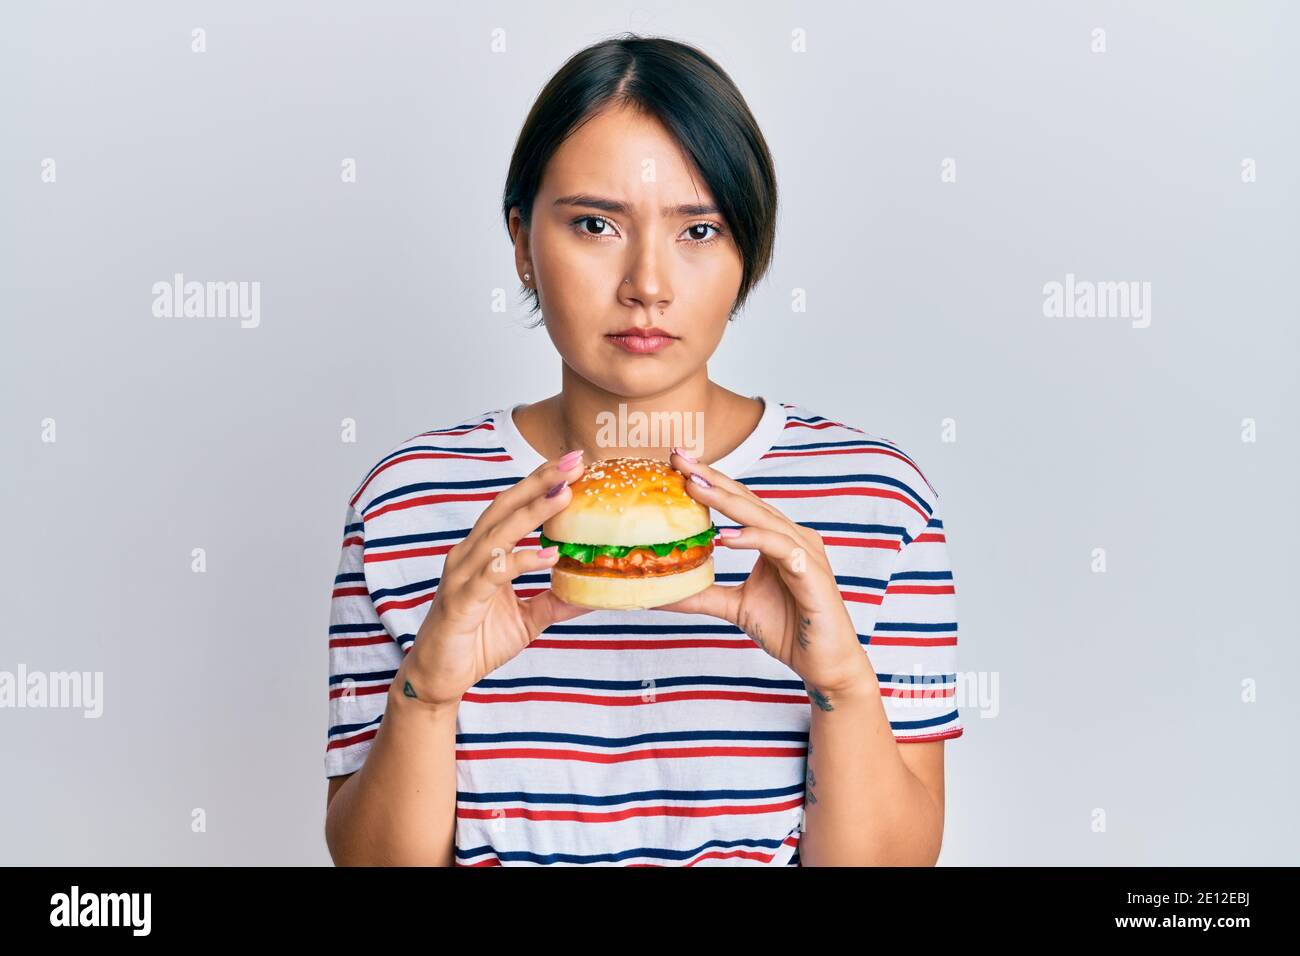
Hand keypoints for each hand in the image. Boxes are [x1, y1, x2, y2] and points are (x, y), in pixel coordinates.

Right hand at [395, 450, 592, 706]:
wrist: (438, 678)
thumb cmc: (474, 642)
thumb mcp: (527, 619)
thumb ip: (554, 601)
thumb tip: (591, 593)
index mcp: (484, 552)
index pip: (514, 508)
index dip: (541, 484)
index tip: (574, 463)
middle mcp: (470, 555)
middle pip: (505, 507)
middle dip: (539, 481)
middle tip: (573, 461)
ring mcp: (463, 576)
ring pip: (498, 534)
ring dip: (532, 511)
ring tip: (564, 494)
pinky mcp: (461, 601)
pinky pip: (492, 575)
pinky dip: (519, 561)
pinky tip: (547, 555)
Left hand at [653, 450, 873, 704]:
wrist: (824, 663)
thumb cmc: (789, 628)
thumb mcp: (735, 607)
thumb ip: (704, 594)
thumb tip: (662, 593)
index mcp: (776, 538)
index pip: (739, 503)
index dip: (710, 481)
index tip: (677, 462)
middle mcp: (792, 537)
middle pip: (748, 501)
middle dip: (712, 478)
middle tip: (680, 459)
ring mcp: (804, 553)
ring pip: (763, 519)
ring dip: (728, 502)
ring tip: (695, 488)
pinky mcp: (813, 575)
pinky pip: (783, 550)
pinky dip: (755, 540)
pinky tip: (727, 537)